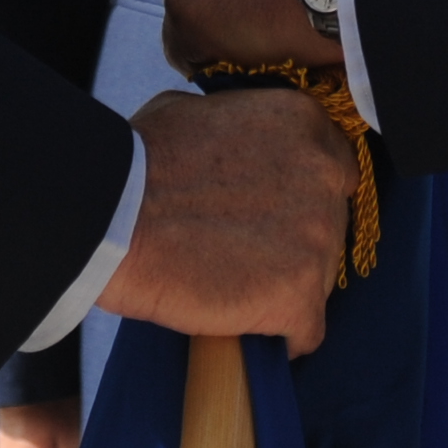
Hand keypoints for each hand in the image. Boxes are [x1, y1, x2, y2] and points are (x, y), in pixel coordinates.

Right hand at [100, 84, 359, 356]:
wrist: (114, 218)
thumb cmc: (141, 160)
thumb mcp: (197, 111)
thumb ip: (240, 125)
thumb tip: (239, 145)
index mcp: (305, 124)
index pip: (333, 167)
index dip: (303, 194)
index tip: (274, 213)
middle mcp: (325, 176)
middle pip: (330, 222)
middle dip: (296, 239)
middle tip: (248, 252)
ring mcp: (319, 240)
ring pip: (321, 276)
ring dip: (287, 285)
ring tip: (237, 291)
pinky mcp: (301, 297)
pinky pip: (307, 330)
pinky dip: (283, 336)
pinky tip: (251, 330)